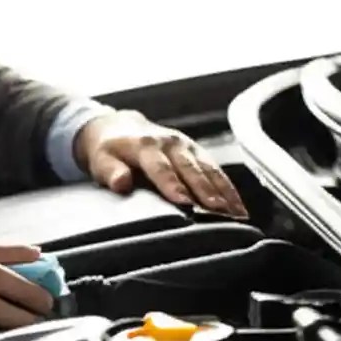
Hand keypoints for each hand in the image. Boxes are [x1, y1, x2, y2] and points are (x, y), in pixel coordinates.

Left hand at [75, 110, 247, 217]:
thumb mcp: (101, 160)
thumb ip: (110, 172)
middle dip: (207, 190)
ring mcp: (187, 146)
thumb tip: (121, 183)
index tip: (185, 203)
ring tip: (237, 214)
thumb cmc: (110, 149)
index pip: (161, 168)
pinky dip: (229, 189)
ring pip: (209, 169)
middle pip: (191, 169)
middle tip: (220, 212)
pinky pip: (216, 170)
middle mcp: (170, 143)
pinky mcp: (198, 151)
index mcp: (145, 145)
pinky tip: (239, 207)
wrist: (121, 127)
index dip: (173, 185)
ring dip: (224, 192)